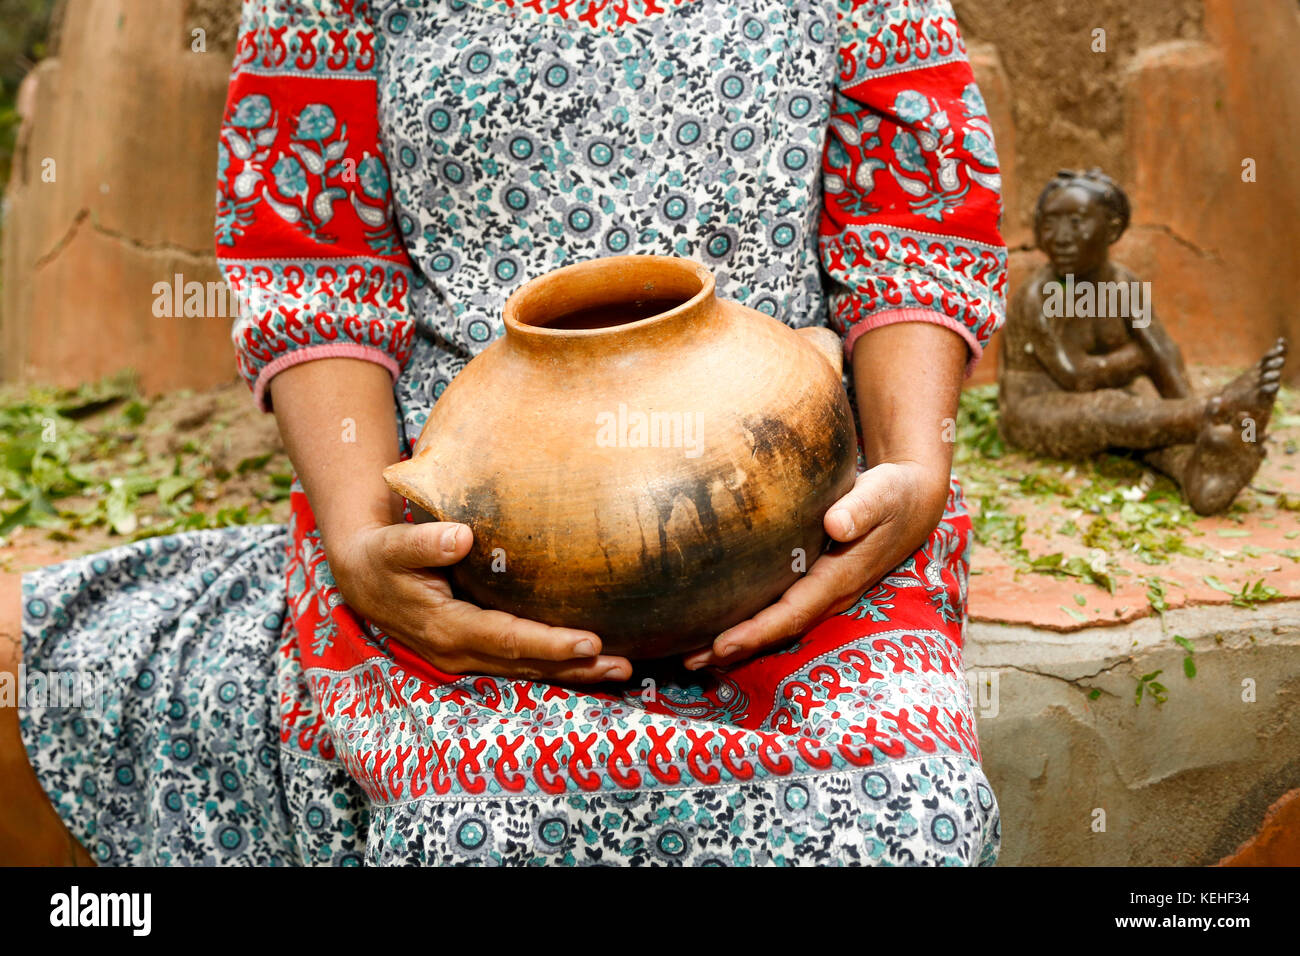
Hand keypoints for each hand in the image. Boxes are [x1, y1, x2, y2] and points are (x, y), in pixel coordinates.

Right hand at [327, 520, 632, 682]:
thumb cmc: (380, 556)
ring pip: (527, 669)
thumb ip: (423, 542)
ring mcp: (467, 656)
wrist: (360, 576)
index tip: (590, 641)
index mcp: (444, 627)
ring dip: (574, 672)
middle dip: (575, 667)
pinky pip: (521, 662)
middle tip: (623, 664)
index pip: (507, 638)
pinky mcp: (476, 650)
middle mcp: (459, 651)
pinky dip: (556, 664)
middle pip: (526, 663)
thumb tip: (460, 536)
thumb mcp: (392, 546)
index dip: (548, 643)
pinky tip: (590, 661)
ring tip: (621, 669)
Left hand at [682, 461, 949, 669]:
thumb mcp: (882, 493)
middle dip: (735, 648)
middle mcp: (831, 593)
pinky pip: (779, 610)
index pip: (791, 613)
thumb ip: (861, 507)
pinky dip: (750, 622)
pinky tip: (717, 623)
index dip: (756, 632)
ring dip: (737, 642)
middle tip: (688, 660)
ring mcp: (824, 592)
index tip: (720, 644)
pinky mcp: (817, 583)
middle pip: (777, 630)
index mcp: (840, 577)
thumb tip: (835, 524)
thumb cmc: (894, 494)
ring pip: (776, 625)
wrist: (913, 502)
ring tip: (691, 653)